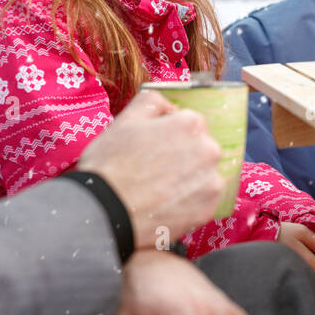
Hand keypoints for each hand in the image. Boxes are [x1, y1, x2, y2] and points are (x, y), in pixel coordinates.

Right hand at [77, 89, 224, 248]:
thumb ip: (152, 101)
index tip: (155, 148)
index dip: (170, 134)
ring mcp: (211, 182)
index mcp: (191, 125)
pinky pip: (202, 200)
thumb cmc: (110, 164)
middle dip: (182, 156)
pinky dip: (188, 202)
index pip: (190, 123)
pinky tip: (166, 204)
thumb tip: (170, 107)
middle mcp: (209, 151)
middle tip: (155, 170)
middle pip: (200, 148)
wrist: (103, 212)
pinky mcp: (208, 209)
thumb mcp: (125, 119)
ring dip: (188, 179)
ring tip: (159, 189)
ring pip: (203, 175)